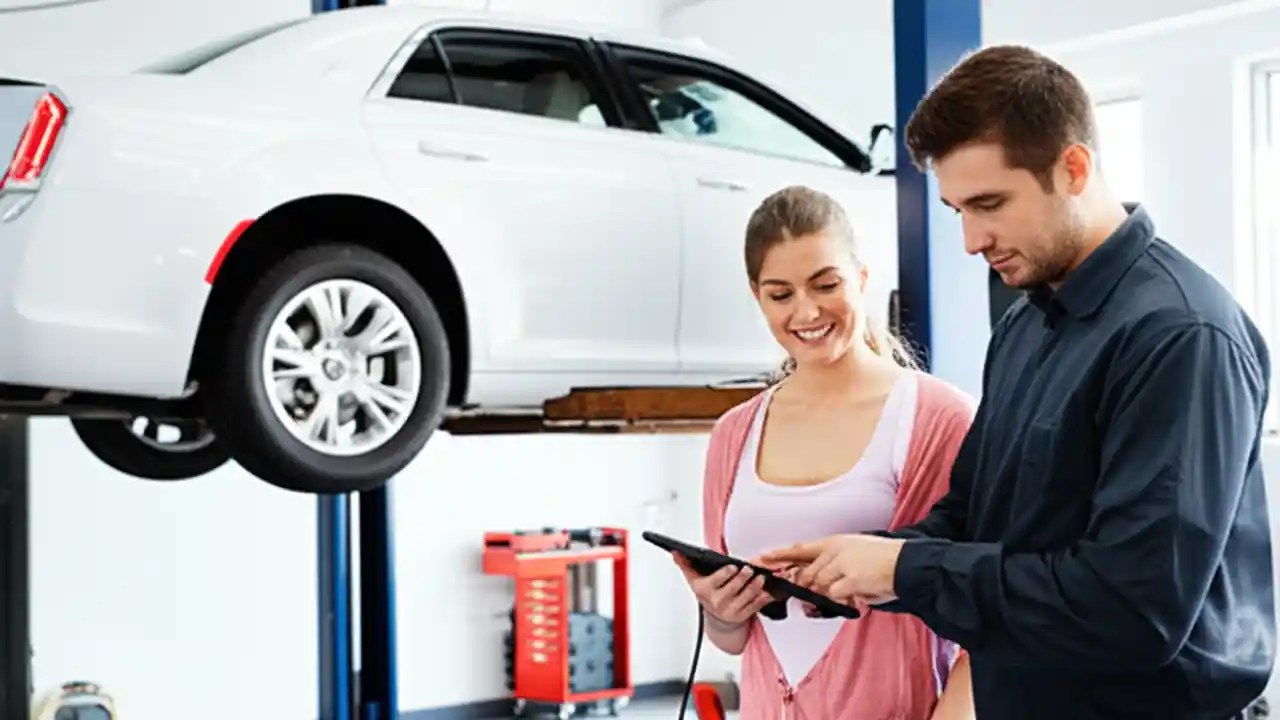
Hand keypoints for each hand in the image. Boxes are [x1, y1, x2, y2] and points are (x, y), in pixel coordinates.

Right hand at [673, 553, 777, 625]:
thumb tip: (675, 552)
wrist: (716, 618)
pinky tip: (769, 591)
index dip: (725, 574)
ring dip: (755, 587)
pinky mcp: (743, 615)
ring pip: (746, 597)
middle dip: (742, 577)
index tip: (732, 566)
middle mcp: (717, 602)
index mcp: (705, 591)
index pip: (716, 581)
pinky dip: (763, 598)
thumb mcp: (694, 579)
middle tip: (749, 569)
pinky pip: (755, 606)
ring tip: (761, 577)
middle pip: (733, 588)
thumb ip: (685, 564)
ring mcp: (731, 610)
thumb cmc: (707, 592)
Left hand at [756, 534, 904, 604]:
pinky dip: (842, 600)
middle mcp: (834, 551)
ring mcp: (841, 565)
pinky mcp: (850, 580)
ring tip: (847, 591)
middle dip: (805, 587)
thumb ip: (832, 564)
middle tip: (807, 594)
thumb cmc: (883, 560)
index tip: (761, 558)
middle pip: (807, 574)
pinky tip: (856, 597)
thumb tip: (814, 581)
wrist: (906, 564)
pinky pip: (835, 596)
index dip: (779, 554)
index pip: (799, 549)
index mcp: (834, 542)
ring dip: (828, 594)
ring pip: (819, 586)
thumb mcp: (854, 553)